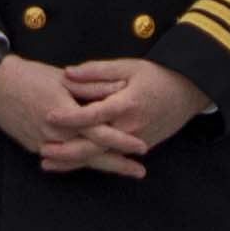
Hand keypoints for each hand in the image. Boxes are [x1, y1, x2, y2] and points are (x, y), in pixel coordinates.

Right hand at [0, 48, 137, 172]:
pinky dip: (79, 164)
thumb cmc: (31, 75)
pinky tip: (94, 165)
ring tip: (124, 170)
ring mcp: (43, 143)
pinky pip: (62, 160)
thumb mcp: (64, 78)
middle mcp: (55, 134)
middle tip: (140, 172)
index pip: (100, 133)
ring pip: (78, 160)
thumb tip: (120, 91)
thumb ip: (92, 88)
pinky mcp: (34, 147)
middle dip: (118, 164)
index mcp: (66, 114)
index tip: (142, 147)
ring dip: (101, 165)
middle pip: (92, 154)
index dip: (122, 141)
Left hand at [58, 58, 213, 163]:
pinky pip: (111, 158)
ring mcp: (136, 141)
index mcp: (126, 105)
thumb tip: (68, 73)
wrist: (188, 92)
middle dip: (66, 151)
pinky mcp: (139, 148)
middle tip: (41, 150)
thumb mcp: (128, 67)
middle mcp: (130, 128)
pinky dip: (90, 162)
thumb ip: (97, 71)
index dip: (69, 117)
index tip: (48, 115)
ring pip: (100, 157)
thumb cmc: (157, 76)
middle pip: (93, 146)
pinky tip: (71, 163)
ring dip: (73, 162)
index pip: (93, 115)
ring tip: (48, 163)